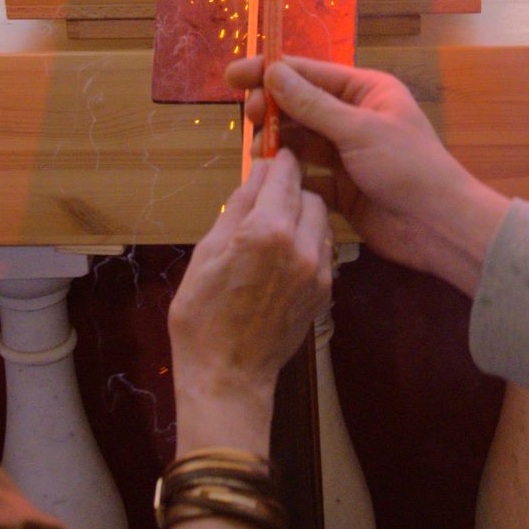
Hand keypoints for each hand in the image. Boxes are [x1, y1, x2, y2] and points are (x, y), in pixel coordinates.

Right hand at [167, 151, 331, 448]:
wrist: (228, 374)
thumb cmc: (203, 315)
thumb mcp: (208, 251)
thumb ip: (238, 207)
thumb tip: (256, 173)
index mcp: (266, 231)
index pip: (284, 174)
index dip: (278, 160)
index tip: (272, 154)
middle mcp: (300, 245)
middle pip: (306, 193)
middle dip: (289, 187)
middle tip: (268, 193)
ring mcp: (317, 270)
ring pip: (320, 219)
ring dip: (301, 214)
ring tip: (274, 226)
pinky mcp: (324, 289)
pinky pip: (323, 248)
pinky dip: (308, 241)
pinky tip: (283, 253)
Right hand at [225, 55, 509, 295]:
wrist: (439, 227)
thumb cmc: (408, 168)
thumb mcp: (359, 131)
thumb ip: (312, 105)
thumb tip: (273, 73)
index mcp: (368, 92)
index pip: (311, 73)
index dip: (271, 72)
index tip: (234, 75)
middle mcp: (356, 118)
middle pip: (302, 106)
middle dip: (273, 110)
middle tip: (250, 117)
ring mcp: (348, 154)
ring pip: (301, 142)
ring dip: (278, 144)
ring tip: (258, 151)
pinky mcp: (342, 189)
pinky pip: (307, 176)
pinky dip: (290, 176)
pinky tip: (273, 178)